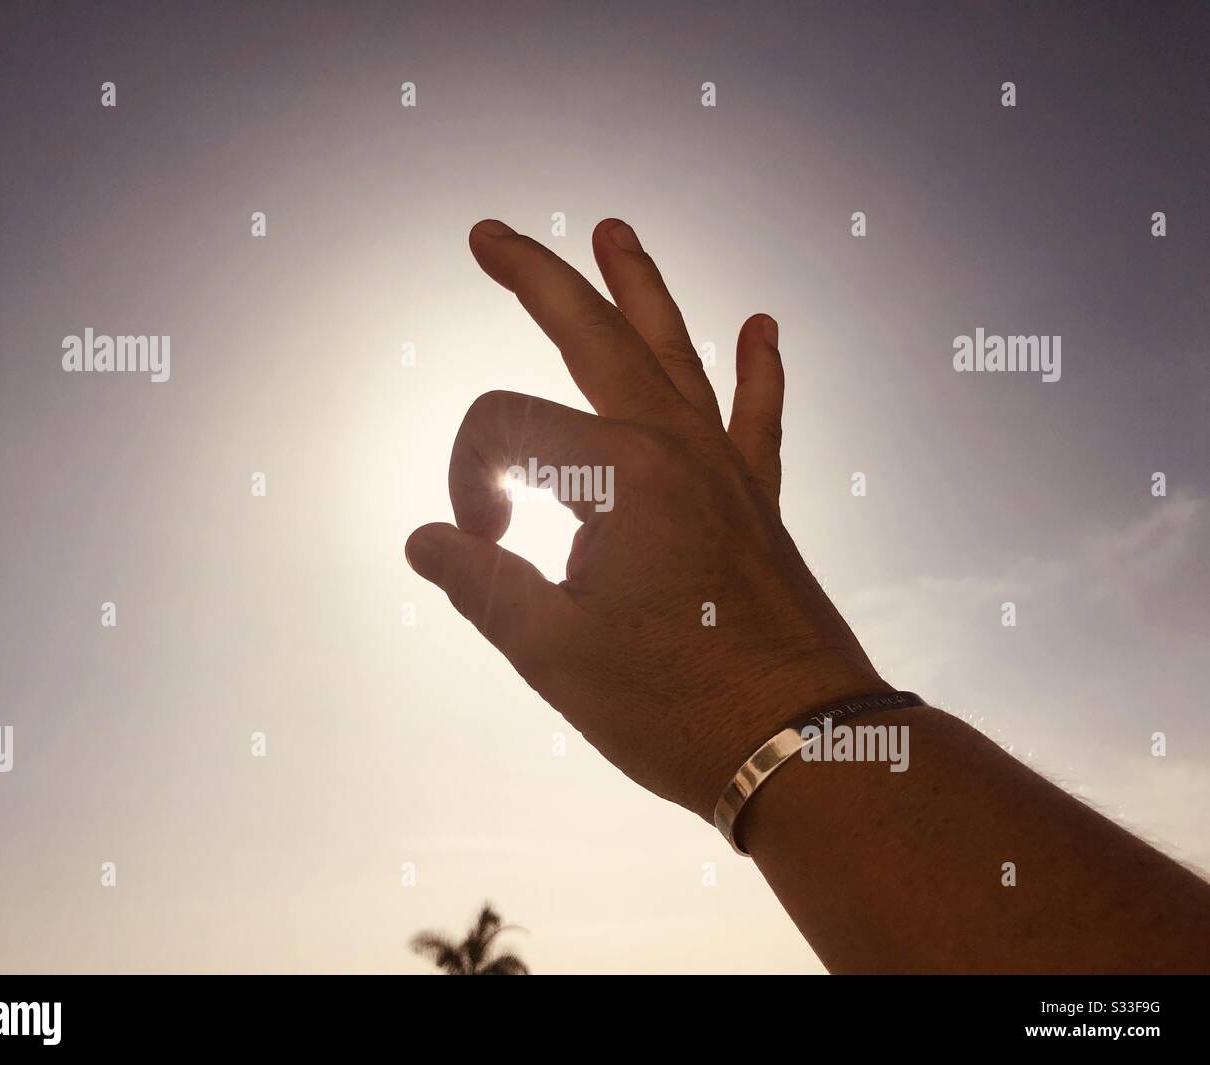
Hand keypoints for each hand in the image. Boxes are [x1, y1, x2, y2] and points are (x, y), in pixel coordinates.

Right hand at [406, 218, 889, 820]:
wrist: (802, 747)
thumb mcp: (552, 652)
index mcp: (620, 473)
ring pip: (676, 353)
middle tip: (491, 233)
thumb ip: (481, 584)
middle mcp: (677, 447)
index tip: (478, 544)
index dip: (468, 480)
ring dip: (641, 289)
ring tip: (616, 231)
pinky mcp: (757, 501)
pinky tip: (762, 327)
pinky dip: (758, 371)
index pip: (504, 432)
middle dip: (537, 278)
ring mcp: (725, 468)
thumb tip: (424, 541)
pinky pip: (758, 417)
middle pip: (593, 336)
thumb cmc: (677, 707)